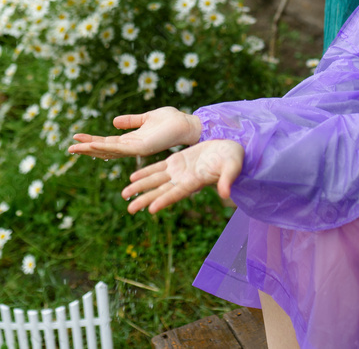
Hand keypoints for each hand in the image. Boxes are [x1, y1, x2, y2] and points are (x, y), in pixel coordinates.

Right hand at [67, 107, 201, 159]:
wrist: (187, 123)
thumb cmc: (171, 120)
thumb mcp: (146, 117)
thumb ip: (131, 121)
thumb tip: (114, 121)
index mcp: (132, 139)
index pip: (107, 142)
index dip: (92, 141)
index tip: (77, 137)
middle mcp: (132, 147)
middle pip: (104, 150)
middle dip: (87, 149)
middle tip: (69, 148)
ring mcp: (136, 149)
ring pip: (109, 151)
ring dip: (92, 149)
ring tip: (75, 147)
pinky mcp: (142, 148)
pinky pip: (120, 148)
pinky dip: (106, 147)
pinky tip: (93, 145)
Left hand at [122, 139, 243, 213]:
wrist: (229, 148)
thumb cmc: (233, 158)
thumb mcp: (232, 167)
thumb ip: (228, 180)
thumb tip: (226, 195)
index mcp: (196, 181)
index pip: (177, 193)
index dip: (164, 200)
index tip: (150, 209)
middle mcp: (184, 180)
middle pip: (161, 191)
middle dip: (145, 199)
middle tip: (129, 210)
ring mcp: (179, 171)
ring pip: (156, 180)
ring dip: (140, 186)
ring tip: (124, 194)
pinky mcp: (177, 161)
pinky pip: (158, 167)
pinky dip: (145, 172)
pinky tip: (133, 177)